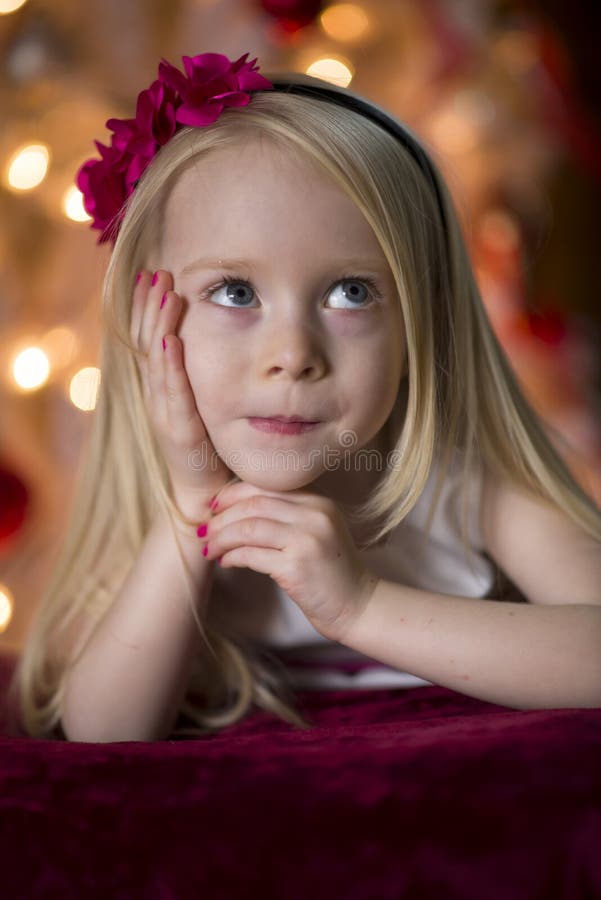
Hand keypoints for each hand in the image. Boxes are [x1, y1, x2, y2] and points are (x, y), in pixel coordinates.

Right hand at [130, 268, 234, 517]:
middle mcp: (159, 398)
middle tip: (154, 273)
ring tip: (162, 293)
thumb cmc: (209, 449)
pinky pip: (173, 395)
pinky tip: (171, 342)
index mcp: (163, 389)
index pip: (150, 340)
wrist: (204, 497)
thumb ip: (197, 375)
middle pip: (147, 343)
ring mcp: (166, 415)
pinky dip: (170, 368)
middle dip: (149, 306)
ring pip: (156, 363)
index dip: (146, 308)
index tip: (150, 275)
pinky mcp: (179, 434)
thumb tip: (201, 340)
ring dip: (158, 325)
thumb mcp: (203, 403)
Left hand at [200, 481, 380, 642]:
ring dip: (221, 538)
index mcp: (318, 502)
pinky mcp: (297, 566)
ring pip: (248, 527)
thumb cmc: (330, 572)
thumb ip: (286, 516)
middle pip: (253, 504)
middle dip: (221, 517)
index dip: (232, 495)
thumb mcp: (315, 533)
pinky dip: (232, 557)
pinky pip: (251, 555)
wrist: (359, 606)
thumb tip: (234, 510)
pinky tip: (226, 562)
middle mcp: (314, 515)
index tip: (214, 508)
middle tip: (204, 531)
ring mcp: (307, 540)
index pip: (264, 487)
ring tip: (209, 548)